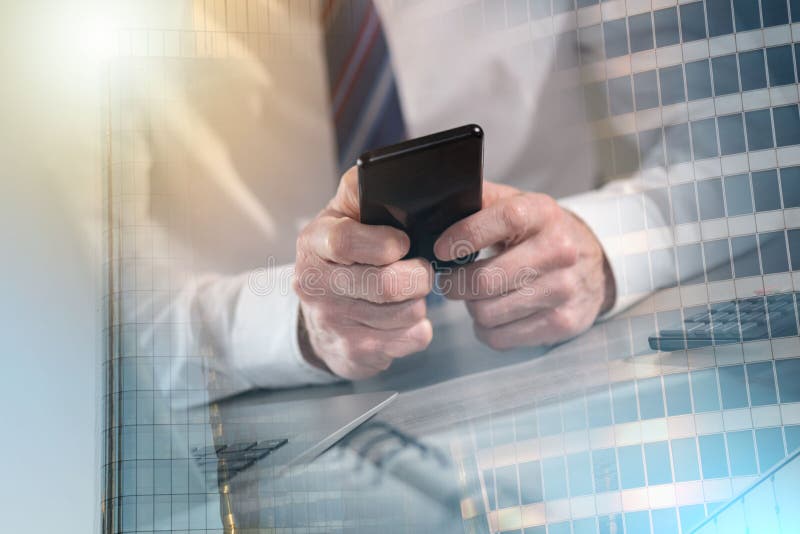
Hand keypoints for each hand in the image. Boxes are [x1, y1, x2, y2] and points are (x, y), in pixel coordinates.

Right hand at [293, 167, 433, 379]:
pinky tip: (403, 320)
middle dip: (418, 276)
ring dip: (419, 302)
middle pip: (385, 284)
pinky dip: (418, 329)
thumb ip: (361, 191)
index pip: (344, 240)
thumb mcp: (342, 217)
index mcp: (314, 242)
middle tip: (422, 271)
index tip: (403, 243)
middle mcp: (315, 284)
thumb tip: (395, 170)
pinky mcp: (352, 354)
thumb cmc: (343, 258)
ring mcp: (331, 322)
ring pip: (406, 313)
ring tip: (409, 295)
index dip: (382, 243)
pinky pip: (411, 339)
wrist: (318, 320)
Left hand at [434, 182, 614, 350]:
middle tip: (449, 281)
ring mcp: (563, 289)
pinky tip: (494, 313)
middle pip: (485, 280)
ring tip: (477, 296)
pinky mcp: (563, 322)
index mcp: (543, 214)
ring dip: (471, 307)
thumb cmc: (539, 233)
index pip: (504, 222)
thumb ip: (480, 199)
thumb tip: (438, 204)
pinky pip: (500, 337)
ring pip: (487, 312)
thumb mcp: (517, 204)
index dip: (464, 237)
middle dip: (454, 283)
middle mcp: (559, 251)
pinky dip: (486, 329)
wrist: (594, 264)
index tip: (441, 250)